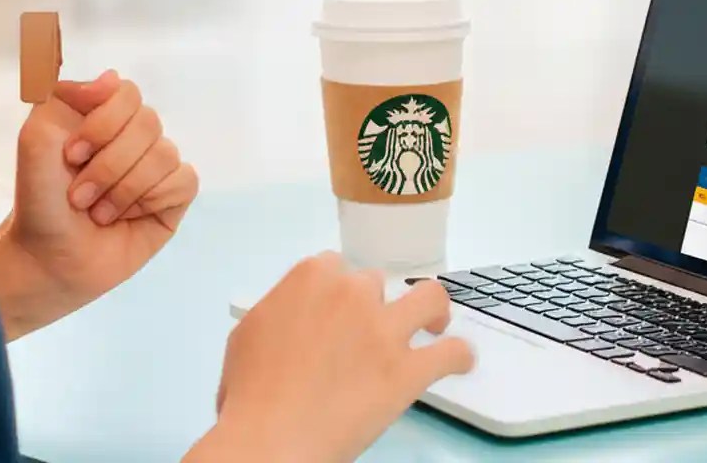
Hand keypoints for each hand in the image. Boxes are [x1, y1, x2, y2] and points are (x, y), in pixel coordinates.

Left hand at [0, 70, 198, 338]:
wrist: (48, 259)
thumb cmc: (39, 201)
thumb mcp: (35, 140)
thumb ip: (64, 96)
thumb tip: (111, 79)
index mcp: (102, 114)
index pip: (126, 93)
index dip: (102, 124)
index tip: (71, 154)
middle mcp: (133, 135)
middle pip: (148, 123)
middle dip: (108, 166)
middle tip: (78, 195)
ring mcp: (157, 166)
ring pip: (164, 155)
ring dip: (123, 190)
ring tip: (97, 212)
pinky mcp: (175, 197)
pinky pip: (183, 181)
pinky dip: (151, 200)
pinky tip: (128, 217)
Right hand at [185, 253, 473, 462]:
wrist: (271, 439)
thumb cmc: (250, 394)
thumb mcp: (247, 334)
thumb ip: (279, 311)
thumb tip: (291, 316)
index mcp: (311, 278)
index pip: (336, 267)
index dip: (339, 290)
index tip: (338, 310)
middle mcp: (353, 293)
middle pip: (377, 285)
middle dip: (372, 306)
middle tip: (364, 336)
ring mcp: (384, 330)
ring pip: (430, 299)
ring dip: (432, 311)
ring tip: (433, 325)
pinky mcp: (408, 370)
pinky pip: (451, 352)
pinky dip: (460, 356)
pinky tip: (459, 361)